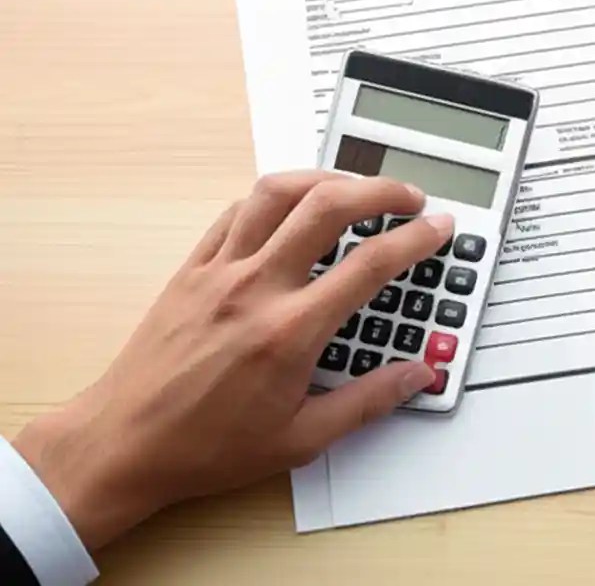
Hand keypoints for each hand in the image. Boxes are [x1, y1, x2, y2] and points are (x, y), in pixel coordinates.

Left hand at [13, 171, 452, 549]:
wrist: (124, 445)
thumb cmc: (204, 447)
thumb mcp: (302, 439)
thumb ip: (369, 401)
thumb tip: (416, 375)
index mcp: (290, 332)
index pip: (370, 265)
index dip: (415, 239)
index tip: (437, 228)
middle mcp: (255, 289)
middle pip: (327, 208)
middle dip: (379, 190)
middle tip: (407, 196)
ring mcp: (219, 273)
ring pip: (276, 193)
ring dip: (324, 178)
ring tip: (353, 186)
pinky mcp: (191, 270)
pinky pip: (234, 212)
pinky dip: (271, 197)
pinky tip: (290, 205)